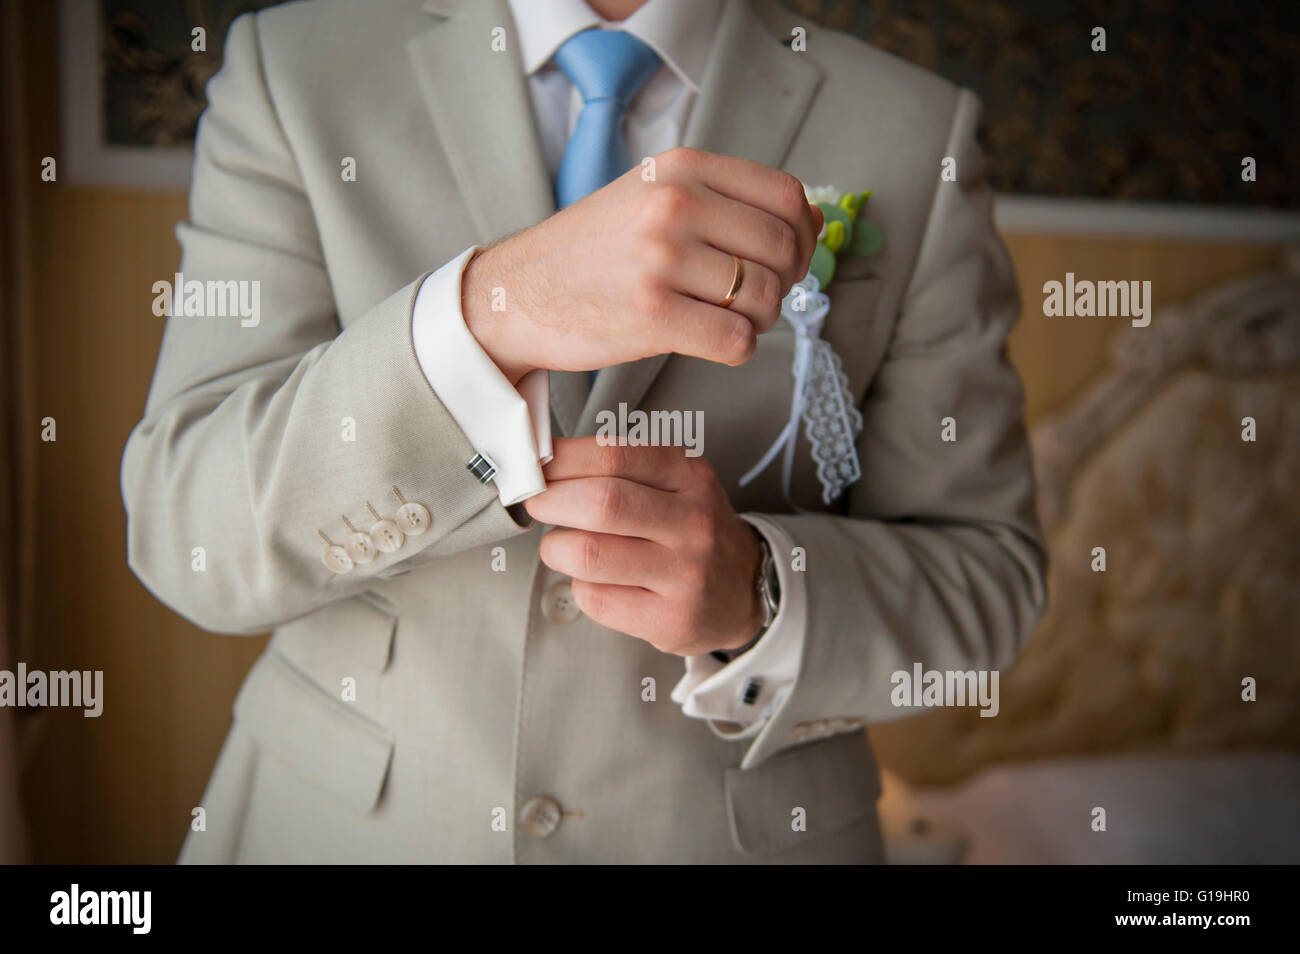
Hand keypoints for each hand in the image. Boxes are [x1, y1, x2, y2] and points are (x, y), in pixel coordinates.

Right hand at [462, 147, 823, 384]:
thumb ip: (725, 201)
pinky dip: (736, 349)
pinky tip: (709, 342)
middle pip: (782, 250)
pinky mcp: (652, 318)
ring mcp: (662, 261)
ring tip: (722, 319)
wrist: (515, 294)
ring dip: (757, 320)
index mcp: (680, 169)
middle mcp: (674, 206)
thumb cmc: (590, 252)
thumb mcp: (652, 196)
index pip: (785, 196)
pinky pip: (736, 341)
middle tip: (749, 298)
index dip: (800, 235)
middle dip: (781, 283)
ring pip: (763, 299)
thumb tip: (810, 219)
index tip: (783, 259)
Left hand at [524, 437, 764, 655]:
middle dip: (549, 501)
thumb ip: (617, 468)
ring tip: (561, 546)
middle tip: (536, 504)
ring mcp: (685, 574)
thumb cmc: (690, 529)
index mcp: (689, 475)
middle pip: (601, 504)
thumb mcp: (673, 481)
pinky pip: (596, 599)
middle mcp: (693, 522)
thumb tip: (543, 465)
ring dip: (556, 548)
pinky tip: (594, 581)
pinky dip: (579, 587)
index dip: (560, 460)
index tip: (536, 467)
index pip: (613, 455)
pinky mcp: (671, 620)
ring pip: (590, 555)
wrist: (744, 589)